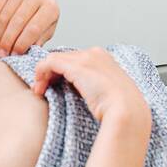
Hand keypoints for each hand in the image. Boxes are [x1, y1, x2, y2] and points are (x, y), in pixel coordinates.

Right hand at [0, 0, 59, 55]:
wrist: (34, 6)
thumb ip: (36, 42)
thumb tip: (24, 53)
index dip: (22, 43)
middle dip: (8, 41)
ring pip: (5, 16)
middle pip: (18, 21)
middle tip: (2, 54)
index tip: (14, 55)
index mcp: (51, 7)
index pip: (33, 28)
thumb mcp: (44, 34)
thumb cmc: (41, 23)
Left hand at [31, 47, 150, 125]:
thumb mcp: (109, 93)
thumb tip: (84, 92)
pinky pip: (50, 62)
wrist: (127, 112)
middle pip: (65, 58)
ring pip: (55, 58)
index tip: (56, 86)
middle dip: (52, 73)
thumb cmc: (121, 110)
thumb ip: (96, 86)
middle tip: (44, 89)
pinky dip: (40, 72)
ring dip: (44, 74)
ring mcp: (86, 57)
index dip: (63, 73)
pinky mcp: (76, 65)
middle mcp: (96, 53)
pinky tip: (39, 87)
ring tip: (40, 90)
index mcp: (106, 59)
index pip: (76, 60)